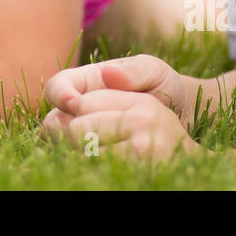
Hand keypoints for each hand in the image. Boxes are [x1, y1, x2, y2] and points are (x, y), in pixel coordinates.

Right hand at [44, 87, 204, 160]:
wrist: (182, 118)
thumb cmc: (163, 87)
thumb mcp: (154, 71)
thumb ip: (134, 71)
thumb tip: (109, 73)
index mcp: (86, 83)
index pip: (57, 86)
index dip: (60, 95)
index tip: (75, 105)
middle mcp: (79, 109)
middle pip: (54, 120)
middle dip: (67, 128)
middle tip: (92, 135)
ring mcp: (86, 133)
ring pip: (64, 144)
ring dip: (78, 149)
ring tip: (105, 151)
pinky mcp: (95, 154)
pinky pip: (82, 161)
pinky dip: (90, 163)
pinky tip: (111, 165)